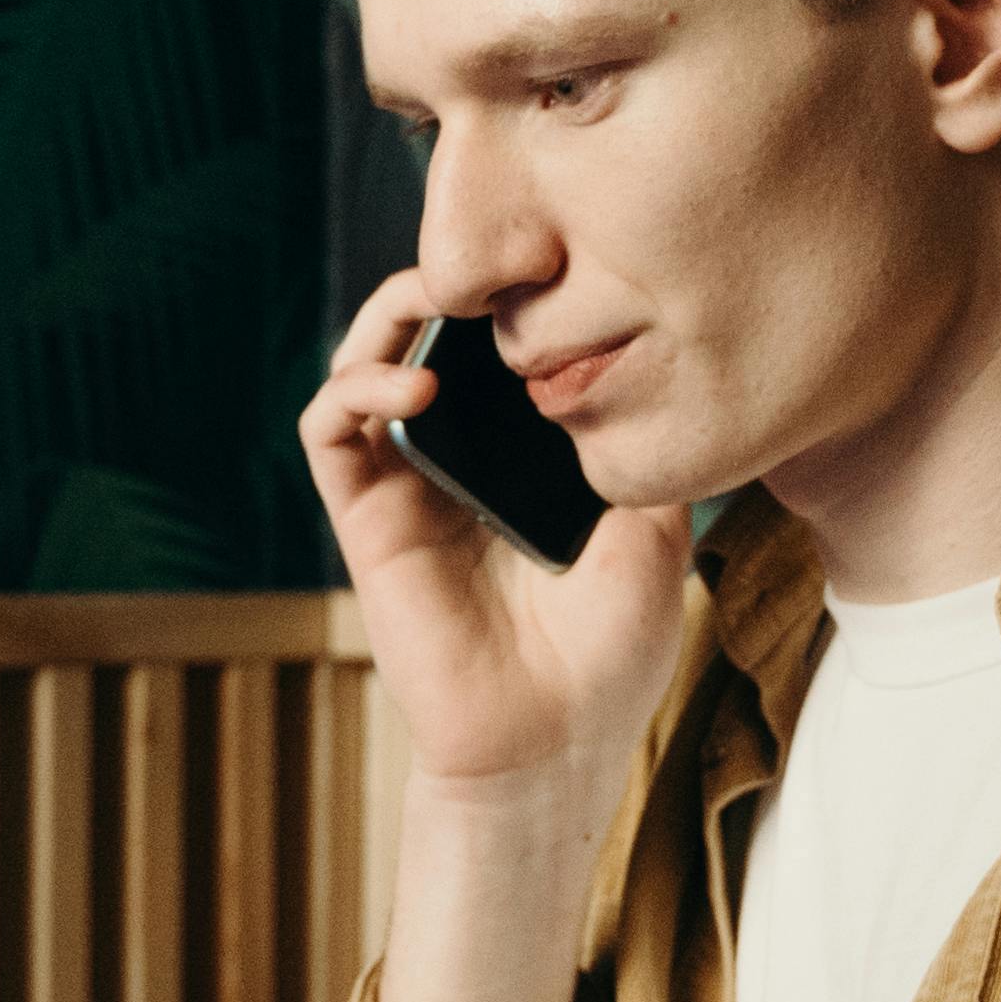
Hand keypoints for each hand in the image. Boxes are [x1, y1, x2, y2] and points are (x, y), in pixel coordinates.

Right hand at [297, 264, 697, 797]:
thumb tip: (671, 365)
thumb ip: (651, 450)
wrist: (554, 744)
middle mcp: (457, 459)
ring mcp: (406, 486)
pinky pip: (329, 433)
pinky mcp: (364, 519)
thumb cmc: (611, 656)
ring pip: (365, 364)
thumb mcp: (658, 532)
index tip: (550, 257)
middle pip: (424, 336)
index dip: (507, 295)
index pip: (494, 347)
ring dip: (389, 315)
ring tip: (436, 300)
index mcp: (520, 457)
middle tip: (487, 258)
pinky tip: (411, 387)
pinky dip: (355, 389)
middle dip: (445, 282)